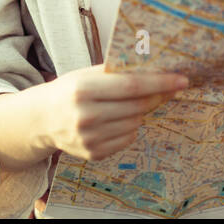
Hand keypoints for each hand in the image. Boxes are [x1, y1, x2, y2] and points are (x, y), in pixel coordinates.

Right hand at [32, 64, 187, 161]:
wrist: (41, 120)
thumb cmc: (69, 91)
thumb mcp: (87, 74)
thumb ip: (116, 72)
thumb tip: (156, 70)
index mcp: (83, 90)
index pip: (132, 86)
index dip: (160, 83)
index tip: (181, 80)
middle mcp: (86, 116)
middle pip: (137, 106)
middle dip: (157, 96)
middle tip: (169, 88)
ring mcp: (90, 138)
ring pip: (135, 124)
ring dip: (140, 112)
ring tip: (126, 104)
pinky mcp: (93, 153)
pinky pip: (127, 139)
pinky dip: (129, 128)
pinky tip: (115, 120)